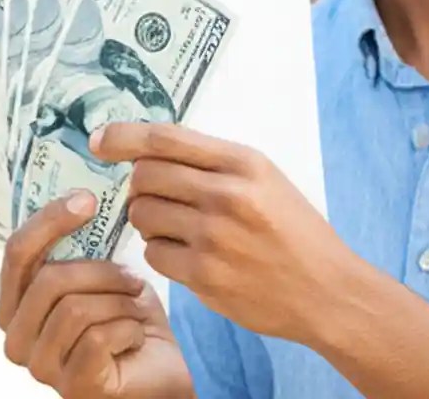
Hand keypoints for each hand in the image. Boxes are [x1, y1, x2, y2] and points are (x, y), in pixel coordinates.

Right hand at [0, 191, 193, 398]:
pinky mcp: (73, 385)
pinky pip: (98, 337)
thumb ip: (77, 247)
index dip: (49, 221)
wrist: (161, 370)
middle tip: (131, 275)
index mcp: (14, 305)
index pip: (16, 253)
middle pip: (48, 280)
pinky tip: (136, 336)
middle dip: (100, 271)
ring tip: (134, 308)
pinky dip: (129, 329)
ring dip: (119, 302)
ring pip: (76, 308)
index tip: (86, 199)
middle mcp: (16, 338)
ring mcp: (41, 366)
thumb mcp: (99, 275)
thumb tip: (83, 194)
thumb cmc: (126, 320)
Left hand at [92, 122, 361, 344]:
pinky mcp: (205, 275)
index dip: (123, 137)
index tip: (99, 141)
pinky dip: (161, 253)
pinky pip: (154, 254)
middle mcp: (227, 194)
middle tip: (157, 199)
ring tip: (178, 229)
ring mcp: (214, 236)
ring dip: (148, 221)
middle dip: (140, 188)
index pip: (164, 138)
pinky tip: (188, 256)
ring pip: (143, 215)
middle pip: (144, 176)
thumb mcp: (265, 180)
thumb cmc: (294, 232)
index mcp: (243, 163)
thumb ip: (212, 162)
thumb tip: (147, 151)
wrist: (329, 292)